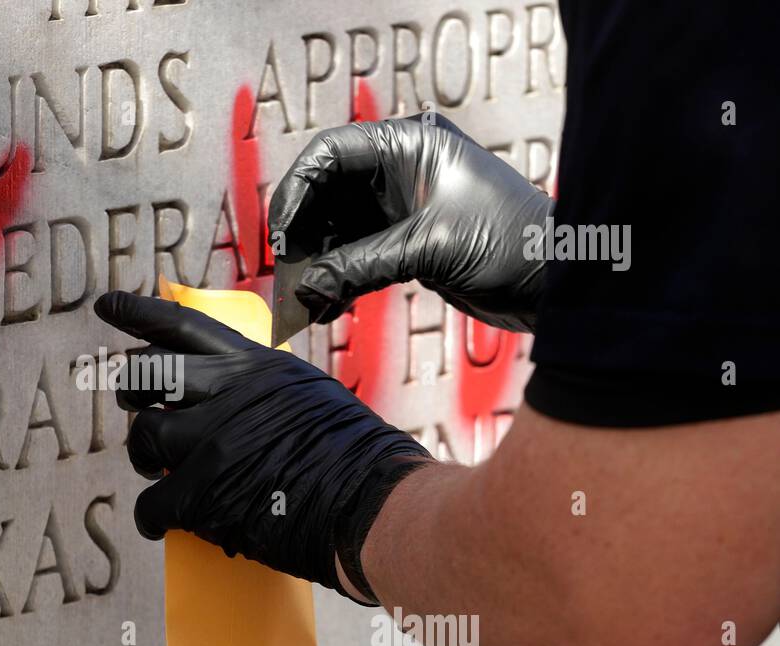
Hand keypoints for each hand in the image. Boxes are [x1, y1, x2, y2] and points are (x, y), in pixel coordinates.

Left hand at [95, 290, 430, 599]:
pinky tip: (160, 524)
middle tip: (140, 410)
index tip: (107, 306)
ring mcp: (210, 440)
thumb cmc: (356, 458)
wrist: (373, 505)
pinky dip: (150, 517)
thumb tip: (225, 404)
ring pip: (144, 437)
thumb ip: (261, 391)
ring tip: (160, 473)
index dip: (138, 313)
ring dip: (145, 457)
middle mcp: (225, 391)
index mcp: (254, 365)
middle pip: (144, 374)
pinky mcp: (201, 492)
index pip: (182, 325)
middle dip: (133, 391)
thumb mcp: (308, 394)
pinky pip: (150, 502)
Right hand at [267, 113, 552, 332]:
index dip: (296, 193)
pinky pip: (356, 255)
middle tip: (290, 279)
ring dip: (319, 267)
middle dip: (304, 239)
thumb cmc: (513, 242)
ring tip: (309, 304)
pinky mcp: (407, 240)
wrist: (559, 280)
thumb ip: (360, 266)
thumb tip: (306, 289)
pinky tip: (329, 307)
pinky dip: (340, 279)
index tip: (280, 238)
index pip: (328, 155)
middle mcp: (400, 170)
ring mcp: (402, 206)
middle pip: (325, 195)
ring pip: (337, 230)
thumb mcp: (428, 249)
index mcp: (407, 146)